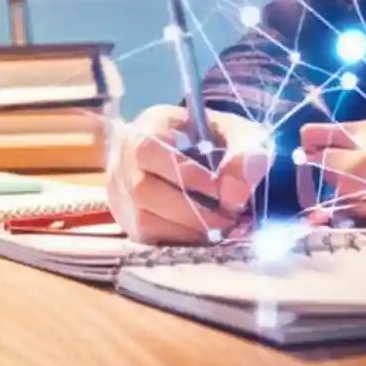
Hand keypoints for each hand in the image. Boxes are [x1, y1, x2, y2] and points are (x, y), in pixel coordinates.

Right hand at [107, 105, 272, 243]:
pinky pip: (147, 237)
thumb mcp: (237, 134)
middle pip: (143, 190)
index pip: (151, 150)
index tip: (226, 193)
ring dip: (188, 228)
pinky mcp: (127, 220)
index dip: (190, 176)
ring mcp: (121, 191)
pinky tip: (205, 233)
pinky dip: (180, 239)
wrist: (191, 154)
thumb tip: (236, 194)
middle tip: (229, 217)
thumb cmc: (214, 140)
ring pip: (143, 219)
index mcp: (148, 126)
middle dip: (193, 210)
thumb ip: (244, 155)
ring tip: (221, 226)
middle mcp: (123, 158)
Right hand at [299, 109, 365, 226]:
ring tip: (362, 174)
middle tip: (324, 175)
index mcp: (364, 160)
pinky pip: (364, 128)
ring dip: (341, 150)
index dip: (308, 175)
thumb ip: (345, 208)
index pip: (314, 157)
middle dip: (314, 154)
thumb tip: (313, 212)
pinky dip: (363, 143)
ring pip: (340, 130)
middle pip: (315, 132)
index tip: (310, 188)